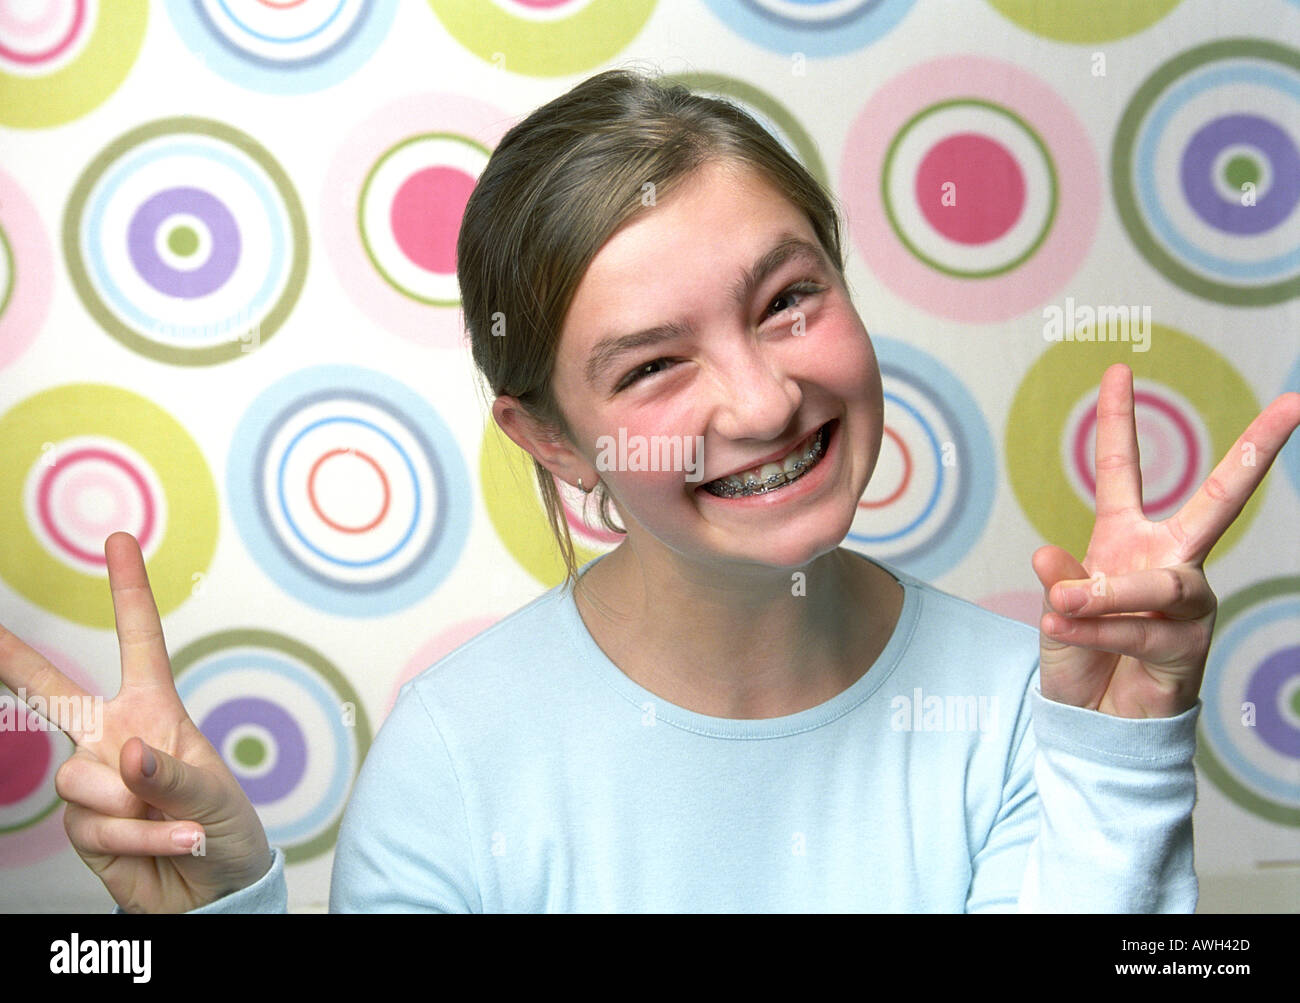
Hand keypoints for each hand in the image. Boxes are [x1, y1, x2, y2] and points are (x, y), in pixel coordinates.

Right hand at [0, 532, 271, 911]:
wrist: (211, 892)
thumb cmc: (225, 829)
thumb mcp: (217, 797)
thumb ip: (174, 774)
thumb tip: (126, 754)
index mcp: (156, 712)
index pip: (141, 643)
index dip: (128, 591)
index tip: (118, 540)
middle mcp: (114, 738)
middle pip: (53, 692)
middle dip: (15, 659)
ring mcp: (93, 781)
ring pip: (81, 778)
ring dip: (136, 808)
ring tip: (176, 823)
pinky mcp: (81, 825)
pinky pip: (93, 824)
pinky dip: (138, 838)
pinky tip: (169, 845)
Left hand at [1032, 364, 1299, 718]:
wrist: (1095, 721)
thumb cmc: (1081, 655)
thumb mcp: (1057, 610)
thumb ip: (1060, 581)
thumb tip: (1052, 559)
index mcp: (1129, 538)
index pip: (1122, 470)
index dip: (1118, 420)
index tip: (1118, 369)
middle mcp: (1170, 561)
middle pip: (1221, 502)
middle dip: (1257, 452)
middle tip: (1294, 407)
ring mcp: (1187, 604)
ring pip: (1162, 584)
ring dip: (1108, 594)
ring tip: (1063, 604)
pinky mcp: (1190, 647)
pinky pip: (1141, 633)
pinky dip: (1097, 632)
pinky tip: (1061, 627)